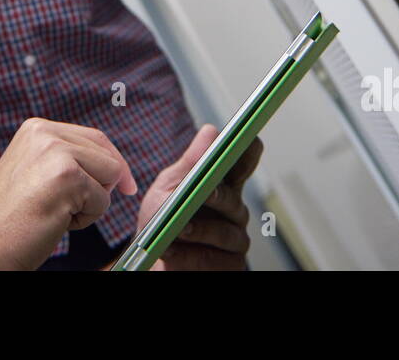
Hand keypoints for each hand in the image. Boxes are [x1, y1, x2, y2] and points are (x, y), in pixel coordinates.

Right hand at [0, 118, 136, 270]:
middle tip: (68, 210)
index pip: (95, 137)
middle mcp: (44, 132)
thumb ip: (67, 159)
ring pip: (110, 176)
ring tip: (55, 213)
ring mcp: (55, 152)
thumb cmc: (8, 221)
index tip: (126, 185)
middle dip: (101, 186)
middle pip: (107, 155)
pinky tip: (54, 221)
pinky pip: (103, 201)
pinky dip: (85, 220)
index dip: (113, 164)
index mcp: (36, 128)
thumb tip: (116, 168)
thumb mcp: (35, 172)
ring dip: (91, 203)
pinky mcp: (67, 177)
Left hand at [133, 124, 262, 269]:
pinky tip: (175, 253)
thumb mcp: (168, 187)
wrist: (148, 258)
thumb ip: (190, 163)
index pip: (244, 164)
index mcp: (222, 185)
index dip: (250, 152)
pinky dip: (191, 256)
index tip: (249, 139)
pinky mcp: (231, 266)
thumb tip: (211, 131)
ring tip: (177, 230)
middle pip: (234, 200)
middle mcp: (234, 211)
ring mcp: (235, 240)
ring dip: (197, 230)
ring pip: (226, 233)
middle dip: (217, 196)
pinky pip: (217, 260)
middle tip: (203, 193)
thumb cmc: (160, 219)